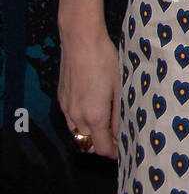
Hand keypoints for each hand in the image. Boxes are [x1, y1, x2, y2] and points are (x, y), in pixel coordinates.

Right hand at [57, 24, 119, 159]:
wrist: (80, 40)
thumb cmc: (104, 60)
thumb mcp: (119, 87)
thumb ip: (118, 114)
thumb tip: (119, 133)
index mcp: (94, 116)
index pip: (102, 148)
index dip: (113, 152)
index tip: (123, 149)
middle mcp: (77, 116)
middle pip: (88, 144)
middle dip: (102, 145)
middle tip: (116, 137)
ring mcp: (67, 108)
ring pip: (77, 134)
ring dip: (90, 135)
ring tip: (105, 125)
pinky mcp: (61, 98)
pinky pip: (70, 120)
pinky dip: (80, 123)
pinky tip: (92, 110)